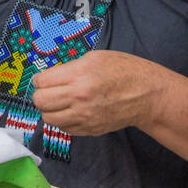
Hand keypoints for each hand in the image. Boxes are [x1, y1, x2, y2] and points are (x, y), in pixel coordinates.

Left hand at [30, 50, 160, 135]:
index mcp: (80, 75)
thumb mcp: (95, 58)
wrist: (148, 95)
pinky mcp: (90, 129)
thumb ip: (70, 68)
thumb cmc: (124, 71)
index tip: (44, 80)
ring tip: (59, 103)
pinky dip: (63, 120)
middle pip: (40, 101)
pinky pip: (63, 128)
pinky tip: (72, 111)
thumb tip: (49, 78)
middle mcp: (80, 97)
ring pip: (48, 118)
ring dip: (49, 110)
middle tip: (48, 91)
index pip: (41, 81)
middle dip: (40, 95)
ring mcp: (84, 116)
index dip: (39, 80)